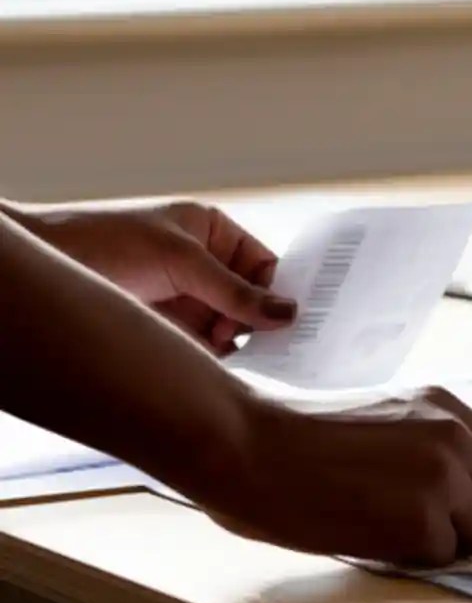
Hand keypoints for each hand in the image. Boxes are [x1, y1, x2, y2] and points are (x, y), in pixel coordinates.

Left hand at [16, 200, 295, 354]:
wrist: (46, 265)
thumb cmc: (105, 241)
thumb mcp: (181, 260)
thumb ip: (236, 291)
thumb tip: (288, 313)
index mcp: (213, 232)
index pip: (265, 265)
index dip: (280, 290)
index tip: (296, 320)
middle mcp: (205, 267)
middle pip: (252, 301)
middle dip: (261, 323)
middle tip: (279, 349)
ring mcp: (187, 300)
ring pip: (232, 328)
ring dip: (241, 345)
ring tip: (253, 362)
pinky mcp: (169, 330)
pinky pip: (207, 348)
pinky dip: (219, 360)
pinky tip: (228, 370)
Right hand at [200, 387, 471, 566]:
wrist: (246, 443)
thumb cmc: (300, 438)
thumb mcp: (389, 419)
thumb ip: (438, 446)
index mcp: (449, 408)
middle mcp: (456, 435)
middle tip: (436, 532)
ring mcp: (443, 475)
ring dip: (448, 544)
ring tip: (395, 527)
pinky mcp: (420, 516)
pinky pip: (442, 555)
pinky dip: (414, 556)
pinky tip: (372, 533)